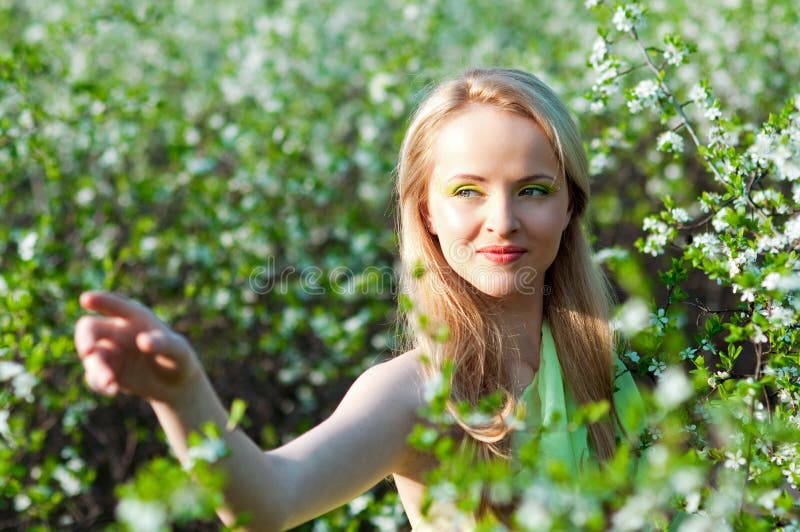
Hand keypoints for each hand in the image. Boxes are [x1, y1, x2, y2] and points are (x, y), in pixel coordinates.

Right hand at [75, 291, 200, 402]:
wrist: (175, 384)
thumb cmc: (179, 359)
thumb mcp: (178, 350)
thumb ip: (162, 343)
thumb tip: (142, 340)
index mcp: (136, 318)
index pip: (115, 305)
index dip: (100, 300)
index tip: (86, 299)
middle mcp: (117, 331)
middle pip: (89, 328)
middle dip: (84, 338)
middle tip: (88, 351)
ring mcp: (110, 351)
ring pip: (90, 356)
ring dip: (96, 369)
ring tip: (110, 383)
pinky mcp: (105, 371)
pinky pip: (92, 376)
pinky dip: (98, 383)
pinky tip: (112, 390)